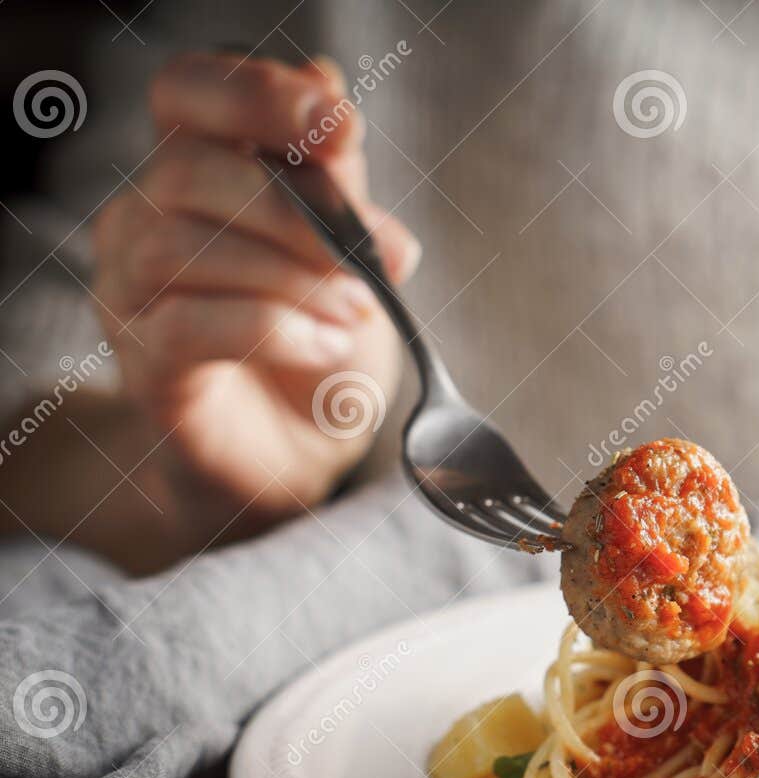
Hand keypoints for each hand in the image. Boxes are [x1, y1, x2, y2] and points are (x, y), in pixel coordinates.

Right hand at [91, 51, 419, 540]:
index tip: (338, 125)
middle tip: (377, 259)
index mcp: (196, 173)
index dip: (255, 94)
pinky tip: (327, 347)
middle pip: (190, 170)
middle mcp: (144, 220)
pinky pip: (188, 327)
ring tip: (356, 313)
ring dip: (292, 277)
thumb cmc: (320, 343)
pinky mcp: (146, 368)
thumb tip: (330, 91)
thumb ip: (338, 184)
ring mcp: (132, 295)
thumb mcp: (349, 257)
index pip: (187, 91)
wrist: (297, 455)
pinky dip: (274, 330)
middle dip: (300, 210)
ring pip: (183, 248)